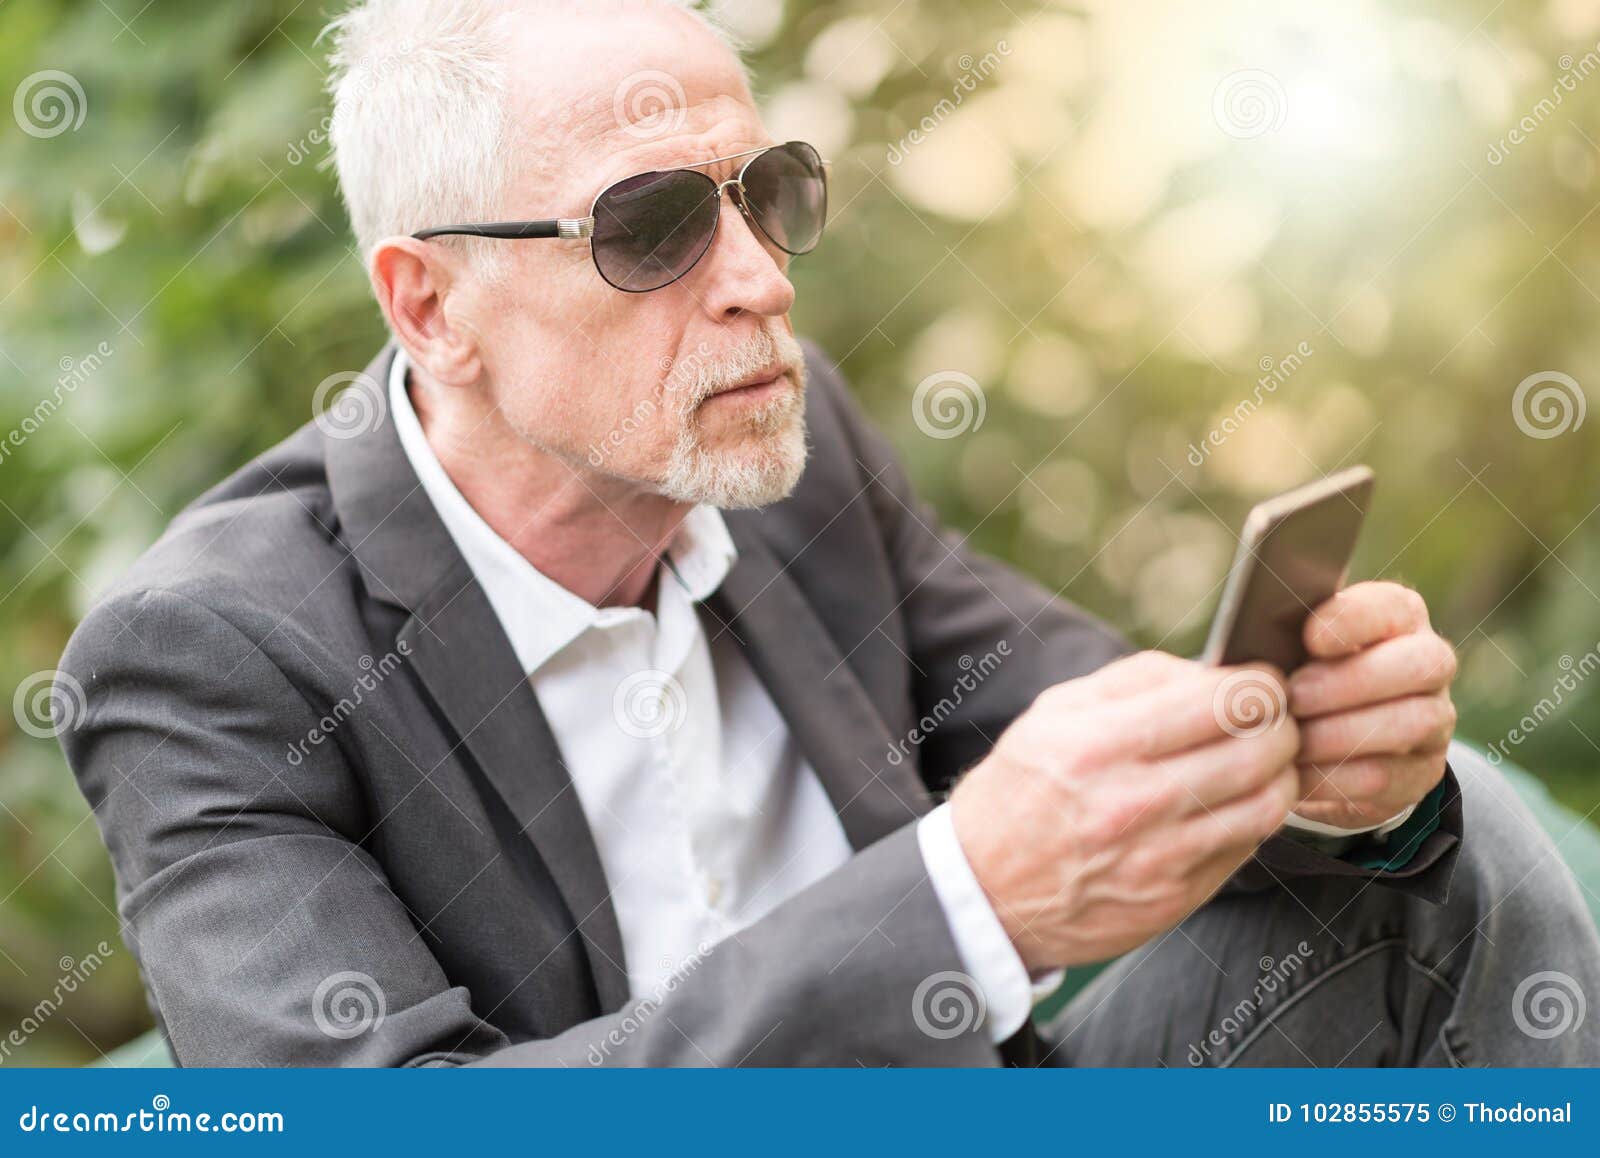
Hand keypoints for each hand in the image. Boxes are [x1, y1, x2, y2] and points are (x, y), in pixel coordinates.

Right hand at [949, 651, 1299, 972]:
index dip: (1260, 683)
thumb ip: (1137, 680)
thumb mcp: (1055, 712)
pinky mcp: (1175, 898)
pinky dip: (1254, 816)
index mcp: (1101, 744)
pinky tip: (1235, 801)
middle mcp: (1133, 802)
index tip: (1260, 682)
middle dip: (1280, 723)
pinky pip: (1246, 847)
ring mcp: (1159, 858)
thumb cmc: (1022, 788)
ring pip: (1268, 803)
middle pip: (1259, 749)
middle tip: (1272, 718)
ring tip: (1263, 760)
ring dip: (1281, 772)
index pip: (1223, 701)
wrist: (986, 889)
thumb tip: (1212, 671)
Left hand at [1286, 581, 1455, 829]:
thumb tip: (1254, 633)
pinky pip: (1387, 775)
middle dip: (1350, 682)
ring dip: (1342, 734)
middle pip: (1419, 664)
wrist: (1323, 740)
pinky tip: (1297, 774)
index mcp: (1398, 617)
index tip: (1311, 638)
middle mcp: (1428, 663)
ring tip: (1292, 739)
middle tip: (1295, 697)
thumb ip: (1285, 634)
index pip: (1392, 606)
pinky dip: (1335, 776)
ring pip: (1410, 722)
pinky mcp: (1422, 771)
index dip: (1353, 620)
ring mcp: (1434, 719)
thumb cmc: (1301, 673)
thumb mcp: (1293, 646)